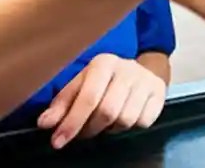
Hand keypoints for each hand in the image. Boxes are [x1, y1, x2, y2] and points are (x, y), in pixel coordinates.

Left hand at [37, 54, 165, 148]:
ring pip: (126, 120)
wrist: (141, 70)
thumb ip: (62, 104)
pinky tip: (124, 117)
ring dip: (111, 129)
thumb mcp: (80, 85)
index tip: (58, 141)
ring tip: (105, 122)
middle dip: (91, 128)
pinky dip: (131, 126)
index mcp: (104, 63)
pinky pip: (143, 122)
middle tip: (83, 132)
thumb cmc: (105, 80)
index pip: (88, 97)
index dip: (72, 122)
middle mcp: (127, 69)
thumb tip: (44, 123)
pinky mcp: (159, 94)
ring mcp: (146, 81)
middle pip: (107, 112)